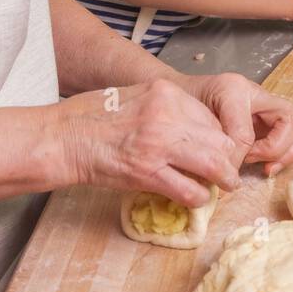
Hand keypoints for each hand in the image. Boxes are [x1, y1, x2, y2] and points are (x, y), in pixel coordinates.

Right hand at [59, 79, 242, 207]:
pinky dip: (198, 197)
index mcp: (165, 93)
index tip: (220, 148)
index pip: (211, 117)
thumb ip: (166, 107)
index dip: (220, 136)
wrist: (64, 137)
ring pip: (213, 165)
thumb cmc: (93, 116)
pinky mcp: (148, 173)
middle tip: (228, 170)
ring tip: (226, 186)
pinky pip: (189, 190)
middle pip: (219, 140)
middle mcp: (167, 115)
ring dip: (224, 179)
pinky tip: (196, 198)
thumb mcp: (136, 96)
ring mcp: (159, 144)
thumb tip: (193, 127)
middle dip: (228, 158)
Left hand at [175, 72, 292, 176]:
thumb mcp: (190, 119)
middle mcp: (258, 94)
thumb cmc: (183, 103)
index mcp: (235, 90)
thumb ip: (211, 141)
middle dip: (279, 149)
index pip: (246, 132)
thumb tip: (231, 170)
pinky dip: (287, 152)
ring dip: (288, 151)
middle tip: (257, 162)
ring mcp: (268, 105)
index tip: (228, 169)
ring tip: (266, 167)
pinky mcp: (271, 118)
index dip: (239, 156)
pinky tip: (267, 165)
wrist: (180, 91)